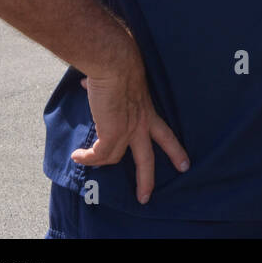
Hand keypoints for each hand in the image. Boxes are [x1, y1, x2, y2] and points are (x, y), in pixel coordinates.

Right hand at [71, 64, 189, 204]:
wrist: (116, 64)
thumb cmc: (118, 66)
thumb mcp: (121, 83)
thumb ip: (108, 89)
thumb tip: (89, 83)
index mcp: (148, 112)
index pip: (166, 134)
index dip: (175, 149)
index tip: (185, 163)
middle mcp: (141, 124)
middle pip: (147, 158)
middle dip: (147, 180)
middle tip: (146, 197)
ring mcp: (127, 130)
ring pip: (114, 160)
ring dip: (98, 163)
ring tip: (83, 160)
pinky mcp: (112, 133)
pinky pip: (98, 155)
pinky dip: (86, 158)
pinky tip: (77, 156)